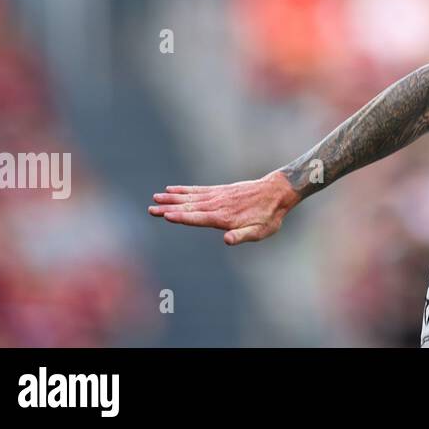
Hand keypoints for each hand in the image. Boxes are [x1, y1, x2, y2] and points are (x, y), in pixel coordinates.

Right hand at [148, 171, 299, 244]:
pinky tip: (172, 188)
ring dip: (172, 198)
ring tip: (155, 197)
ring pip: (190, 197)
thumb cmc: (269, 216)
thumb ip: (242, 236)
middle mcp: (218, 205)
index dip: (181, 217)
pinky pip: (198, 190)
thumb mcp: (260, 231)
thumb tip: (226, 240)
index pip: (198, 218)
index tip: (165, 215)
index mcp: (224, 217)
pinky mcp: (220, 190)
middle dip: (170, 208)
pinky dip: (184, 190)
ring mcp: (218, 196)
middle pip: (189, 207)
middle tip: (151, 208)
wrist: (277, 191)